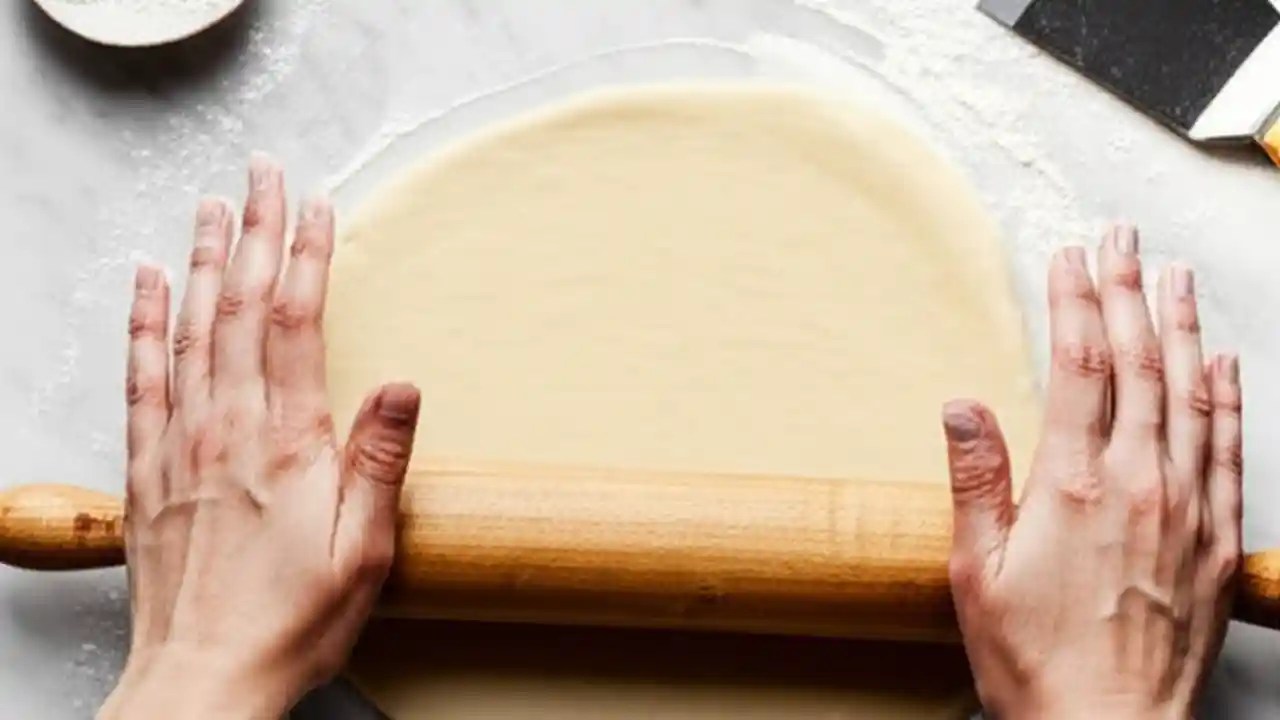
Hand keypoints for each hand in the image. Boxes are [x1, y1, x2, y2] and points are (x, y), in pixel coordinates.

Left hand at [99, 155, 420, 719]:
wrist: (206, 677)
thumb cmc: (293, 618)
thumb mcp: (365, 548)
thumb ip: (380, 459)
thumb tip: (401, 382)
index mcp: (286, 440)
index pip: (295, 322)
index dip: (305, 256)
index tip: (316, 205)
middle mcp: (226, 426)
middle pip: (239, 306)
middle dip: (253, 231)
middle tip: (263, 172)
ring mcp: (180, 442)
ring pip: (189, 328)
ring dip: (202, 260)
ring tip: (212, 204)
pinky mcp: (148, 468)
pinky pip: (140, 376)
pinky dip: (141, 322)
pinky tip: (144, 281)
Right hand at [942, 227, 1241, 719]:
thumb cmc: (1034, 660)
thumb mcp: (976, 574)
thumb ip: (976, 481)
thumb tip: (962, 403)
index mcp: (1074, 486)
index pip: (1078, 367)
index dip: (1075, 303)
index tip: (1069, 257)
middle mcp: (1139, 484)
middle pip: (1138, 364)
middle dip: (1127, 291)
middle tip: (1122, 237)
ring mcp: (1186, 508)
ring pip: (1190, 394)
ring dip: (1181, 327)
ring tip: (1174, 276)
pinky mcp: (1216, 540)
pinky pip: (1229, 449)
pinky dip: (1227, 398)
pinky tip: (1223, 362)